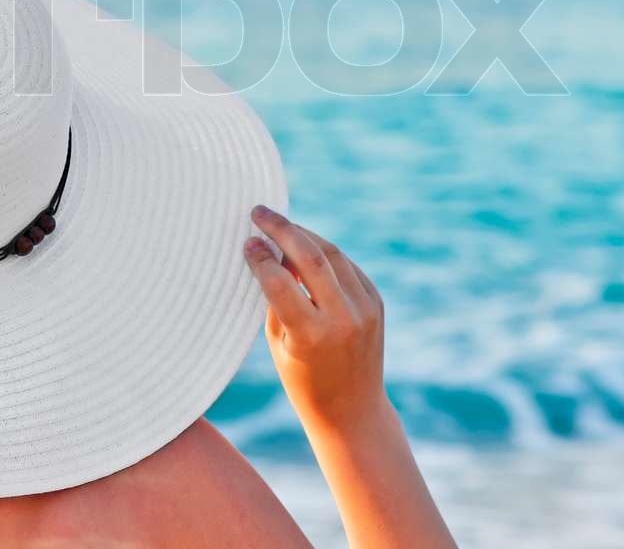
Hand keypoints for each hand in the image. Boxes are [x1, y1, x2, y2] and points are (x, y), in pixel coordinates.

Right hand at [244, 206, 385, 431]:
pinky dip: (324, 252)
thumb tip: (268, 254)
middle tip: (259, 212)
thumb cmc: (302, 380)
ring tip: (281, 225)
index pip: (279, 281)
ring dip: (304, 235)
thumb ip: (276, 299)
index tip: (247, 242)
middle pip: (310, 257)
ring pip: (331, 254)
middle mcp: (342, 319)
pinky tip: (305, 245)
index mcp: (310, 335)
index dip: (260, 257)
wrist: (352, 410)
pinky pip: (347, 266)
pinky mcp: (376, 303)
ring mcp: (364, 309)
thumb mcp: (279, 343)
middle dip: (282, 229)